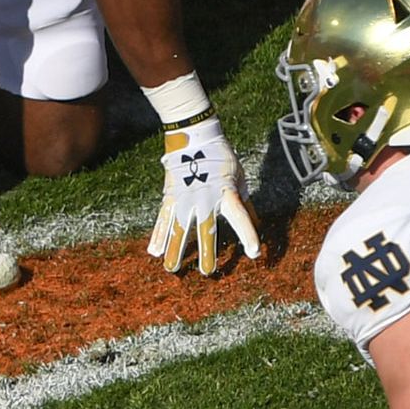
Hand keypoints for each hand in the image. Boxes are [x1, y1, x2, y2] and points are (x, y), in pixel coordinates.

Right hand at [147, 115, 259, 275]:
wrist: (194, 136)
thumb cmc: (221, 157)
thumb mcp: (238, 178)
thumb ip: (245, 204)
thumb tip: (256, 223)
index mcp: (226, 193)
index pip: (239, 217)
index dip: (248, 235)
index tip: (254, 254)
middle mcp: (205, 198)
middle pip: (205, 229)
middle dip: (207, 252)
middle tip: (208, 272)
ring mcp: (185, 198)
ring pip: (179, 228)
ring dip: (175, 250)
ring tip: (173, 269)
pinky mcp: (170, 197)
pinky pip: (163, 219)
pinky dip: (157, 236)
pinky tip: (153, 252)